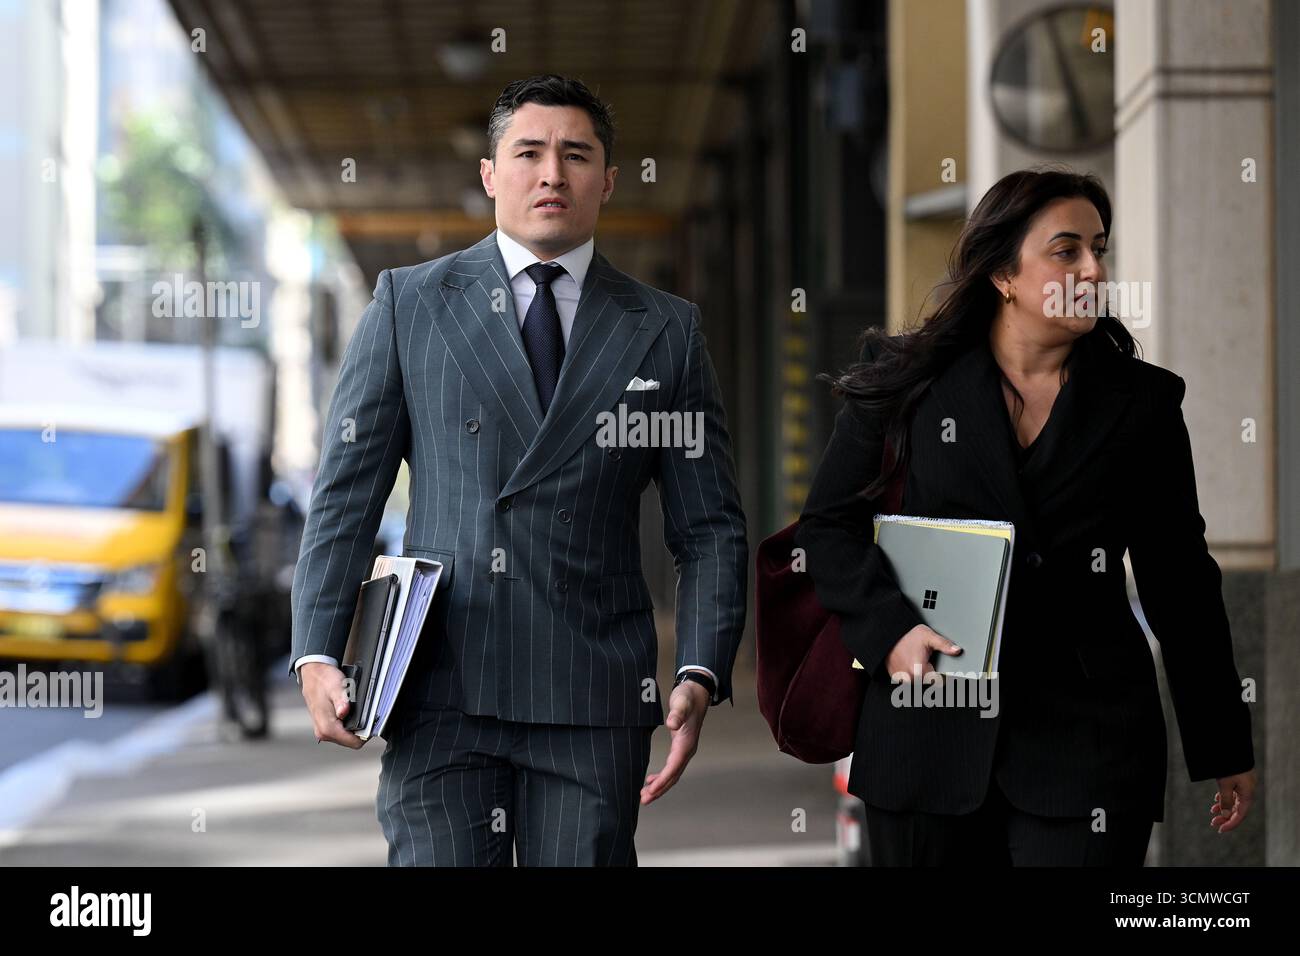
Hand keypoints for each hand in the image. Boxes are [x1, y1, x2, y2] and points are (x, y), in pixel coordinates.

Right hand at [300, 662, 364, 748]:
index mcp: (327, 727)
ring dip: (354, 726)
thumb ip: (341, 701)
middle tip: (366, 714)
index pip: (354, 743)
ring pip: (346, 736)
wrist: (312, 674)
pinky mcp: (324, 725)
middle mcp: (323, 732)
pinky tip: (348, 711)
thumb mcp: (336, 687)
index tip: (372, 723)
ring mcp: (323, 730)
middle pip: (351, 741)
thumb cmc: (323, 679)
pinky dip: (348, 723)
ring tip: (356, 711)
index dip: (366, 734)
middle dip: (360, 730)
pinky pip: (341, 730)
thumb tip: (344, 712)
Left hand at [641, 679, 709, 804]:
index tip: (650, 791)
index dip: (662, 780)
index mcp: (686, 743)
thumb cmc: (687, 697)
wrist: (697, 692)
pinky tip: (651, 781)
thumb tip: (671, 724)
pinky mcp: (681, 746)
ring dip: (660, 786)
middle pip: (673, 776)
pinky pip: (672, 767)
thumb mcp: (681, 702)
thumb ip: (677, 713)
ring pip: (673, 774)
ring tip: (645, 795)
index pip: (673, 767)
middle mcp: (687, 749)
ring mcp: (685, 749)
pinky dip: (662, 777)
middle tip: (644, 800)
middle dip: (660, 789)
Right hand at [884, 624, 962, 681]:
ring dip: (920, 675)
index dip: (942, 676)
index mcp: (919, 671)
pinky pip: (908, 680)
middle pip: (928, 682)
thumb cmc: (907, 636)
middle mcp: (909, 678)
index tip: (940, 668)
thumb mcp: (928, 636)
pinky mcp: (896, 677)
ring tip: (918, 661)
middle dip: (930, 673)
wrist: (888, 634)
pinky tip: (910, 663)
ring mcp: (902, 679)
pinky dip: (911, 674)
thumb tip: (957, 650)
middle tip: (927, 660)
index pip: (938, 682)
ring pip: (918, 682)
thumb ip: (944, 644)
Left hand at [1210, 768, 1256, 832]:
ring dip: (1224, 807)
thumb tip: (1225, 815)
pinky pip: (1232, 793)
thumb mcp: (1225, 784)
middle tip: (1213, 823)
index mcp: (1247, 794)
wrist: (1230, 747)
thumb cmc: (1229, 766)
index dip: (1230, 823)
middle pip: (1237, 809)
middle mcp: (1247, 790)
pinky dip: (1224, 798)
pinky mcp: (1237, 779)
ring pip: (1234, 801)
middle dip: (1225, 817)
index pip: (1240, 814)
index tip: (1220, 830)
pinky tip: (1216, 801)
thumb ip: (1226, 801)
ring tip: (1212, 813)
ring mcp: (1243, 784)